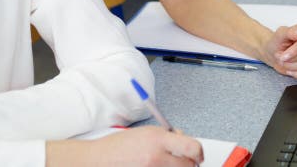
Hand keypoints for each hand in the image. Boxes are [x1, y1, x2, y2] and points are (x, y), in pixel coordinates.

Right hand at [46, 127, 203, 166]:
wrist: (97, 160)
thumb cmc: (119, 146)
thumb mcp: (146, 133)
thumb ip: (168, 137)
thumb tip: (185, 141)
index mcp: (158, 139)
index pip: (192, 147)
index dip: (199, 152)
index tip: (198, 154)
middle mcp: (157, 157)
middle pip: (189, 165)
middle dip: (187, 163)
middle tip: (180, 160)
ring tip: (161, 163)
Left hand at [260, 20, 296, 78]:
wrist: (278, 52)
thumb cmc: (279, 42)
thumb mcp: (279, 35)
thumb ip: (289, 32)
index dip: (295, 50)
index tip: (284, 56)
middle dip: (294, 59)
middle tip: (282, 59)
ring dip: (295, 67)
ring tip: (286, 64)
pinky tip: (292, 70)